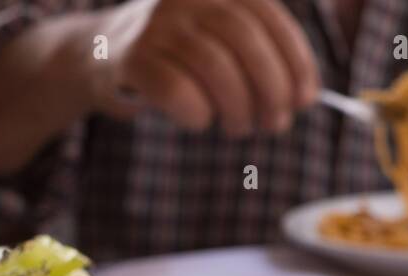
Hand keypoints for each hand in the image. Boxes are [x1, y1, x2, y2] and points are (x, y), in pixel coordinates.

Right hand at [99, 0, 320, 135]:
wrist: (101, 57)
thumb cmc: (177, 58)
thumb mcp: (220, 41)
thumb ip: (261, 57)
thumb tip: (303, 97)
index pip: (269, 17)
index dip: (295, 60)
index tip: (305, 99)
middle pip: (245, 39)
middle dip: (271, 88)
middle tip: (275, 123)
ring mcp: (155, 23)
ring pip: (215, 66)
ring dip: (238, 107)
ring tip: (239, 127)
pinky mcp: (131, 58)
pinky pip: (177, 90)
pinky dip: (198, 114)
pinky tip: (199, 120)